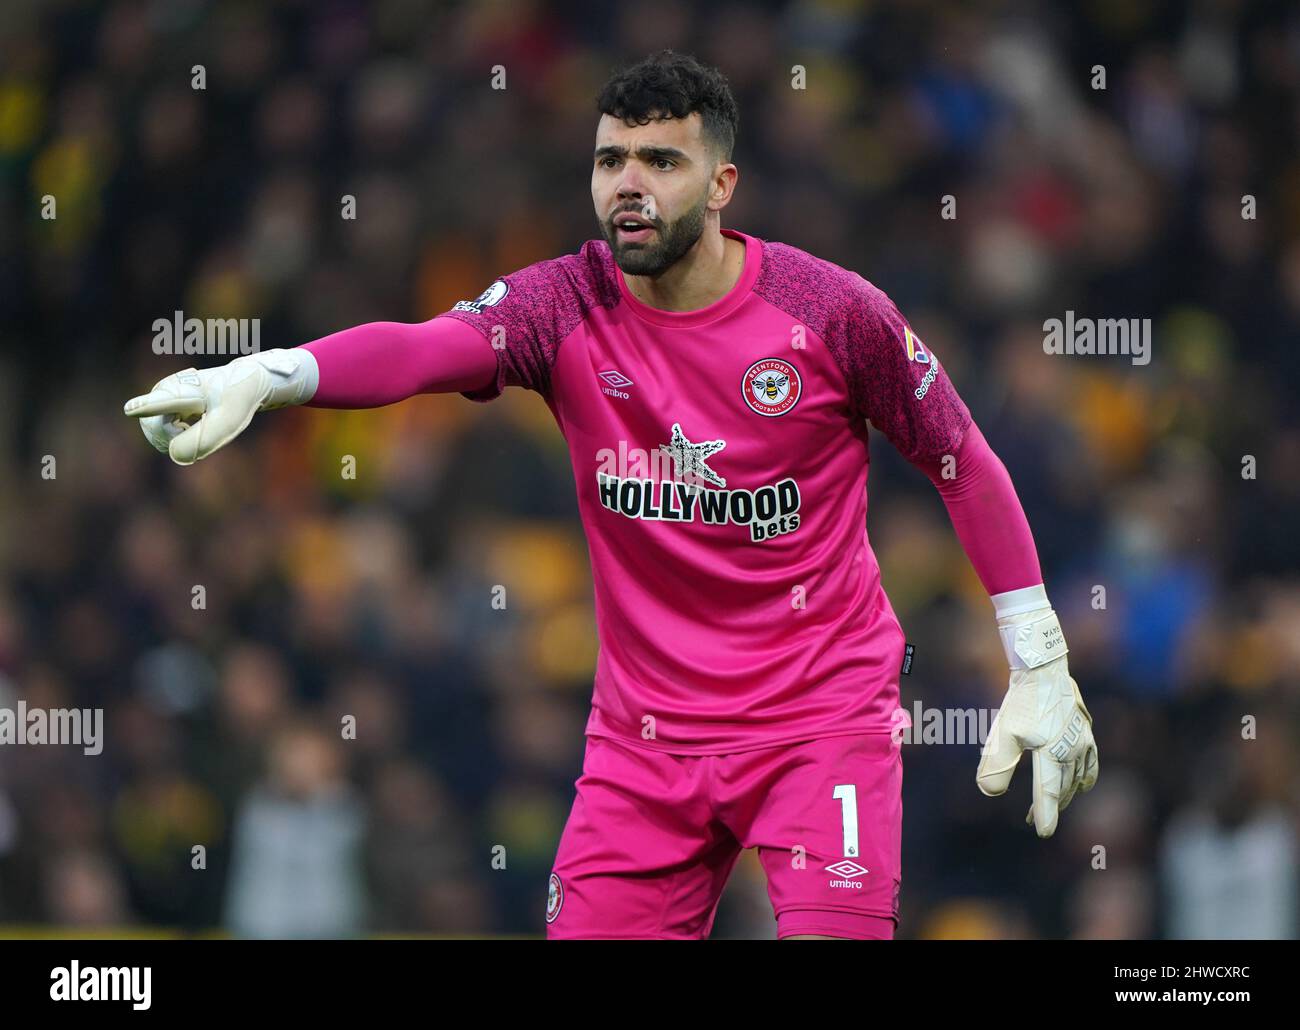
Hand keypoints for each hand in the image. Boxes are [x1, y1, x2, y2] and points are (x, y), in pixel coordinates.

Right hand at [123, 348, 316, 464]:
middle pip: (155, 431)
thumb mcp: (229, 421)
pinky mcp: (158, 408)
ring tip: (196, 420)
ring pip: (156, 435)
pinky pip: (160, 436)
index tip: (130, 410)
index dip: (145, 407)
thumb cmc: (235, 400)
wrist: (237, 384)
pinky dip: (177, 437)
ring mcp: (157, 399)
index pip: (162, 402)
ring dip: (177, 437)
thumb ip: (203, 438)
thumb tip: (173, 453)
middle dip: (176, 437)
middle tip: (198, 423)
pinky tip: (190, 423)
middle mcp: (162, 392)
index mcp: (183, 390)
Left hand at [977, 609, 1098, 837]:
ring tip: (1051, 804)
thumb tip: (989, 791)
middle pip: (1062, 788)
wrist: (1044, 671)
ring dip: (1063, 794)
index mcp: (1051, 752)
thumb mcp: (1002, 732)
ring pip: (1076, 779)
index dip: (1045, 814)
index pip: (1047, 792)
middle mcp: (1072, 751)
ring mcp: (1083, 743)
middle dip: (1049, 807)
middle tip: (1031, 820)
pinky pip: (1090, 765)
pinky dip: (1083, 779)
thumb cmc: (1022, 702)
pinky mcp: (1087, 734)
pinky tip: (1079, 784)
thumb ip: (996, 764)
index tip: (1042, 832)